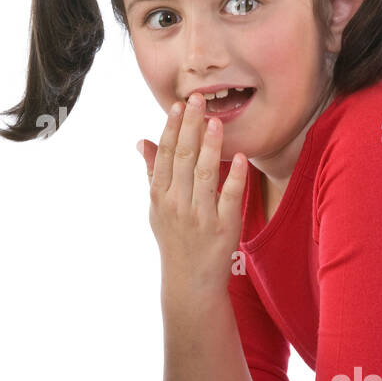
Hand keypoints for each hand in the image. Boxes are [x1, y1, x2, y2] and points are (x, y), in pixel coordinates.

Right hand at [137, 92, 248, 296]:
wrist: (190, 281)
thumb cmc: (174, 239)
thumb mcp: (157, 207)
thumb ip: (152, 173)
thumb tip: (141, 141)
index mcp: (160, 196)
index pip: (164, 155)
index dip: (170, 128)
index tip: (178, 104)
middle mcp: (177, 204)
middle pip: (182, 158)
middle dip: (189, 126)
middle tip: (198, 99)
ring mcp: (200, 216)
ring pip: (203, 174)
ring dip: (210, 146)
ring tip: (216, 121)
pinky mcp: (223, 228)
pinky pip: (229, 198)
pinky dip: (234, 178)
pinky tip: (240, 158)